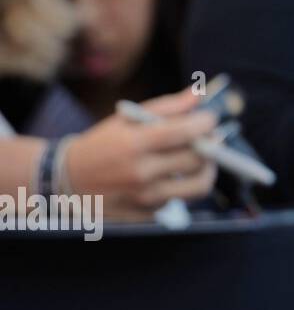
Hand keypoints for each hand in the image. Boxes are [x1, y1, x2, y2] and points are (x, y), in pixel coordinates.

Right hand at [64, 89, 218, 220]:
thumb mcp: (128, 118)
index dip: (207, 123)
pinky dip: (179, 187)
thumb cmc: (103, 143)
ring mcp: (144, 198)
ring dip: (204, 170)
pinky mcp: (145, 215)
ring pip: (198, 186)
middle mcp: (141, 173)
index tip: (209, 119)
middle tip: (208, 139)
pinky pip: (178, 200)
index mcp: (136, 144)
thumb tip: (199, 94)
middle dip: (211, 146)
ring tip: (195, 159)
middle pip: (199, 160)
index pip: (187, 132)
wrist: (67, 180)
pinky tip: (167, 177)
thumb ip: (168, 106)